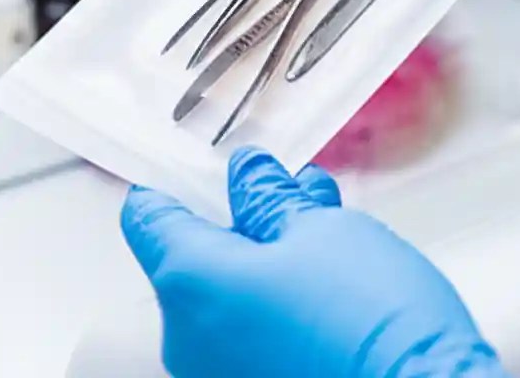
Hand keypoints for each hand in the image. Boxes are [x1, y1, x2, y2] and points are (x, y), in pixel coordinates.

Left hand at [121, 147, 506, 377]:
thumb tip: (247, 176)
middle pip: (195, 257)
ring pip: (228, 298)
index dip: (176, 180)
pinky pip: (249, 337)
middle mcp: (186, 339)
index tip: (206, 163)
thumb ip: (270, 199)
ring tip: (332, 236)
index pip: (147, 215)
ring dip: (269, 260)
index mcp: (188, 282)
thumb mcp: (323, 231)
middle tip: (299, 195)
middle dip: (246, 218)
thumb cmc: (373, 324)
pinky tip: (332, 286)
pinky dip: (278, 307)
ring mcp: (217, 376)